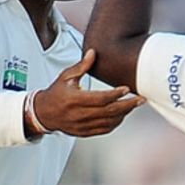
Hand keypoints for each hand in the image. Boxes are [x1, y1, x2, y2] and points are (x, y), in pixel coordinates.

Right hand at [30, 48, 144, 137]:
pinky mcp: (85, 132)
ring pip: (109, 122)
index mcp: (74, 99)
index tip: (127, 88)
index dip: (115, 94)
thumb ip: (81, 65)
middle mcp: (79, 114)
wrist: (44, 114)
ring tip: (134, 105)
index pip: (100, 98)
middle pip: (109, 112)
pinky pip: (105, 129)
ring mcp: (82, 126)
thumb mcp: (66, 76)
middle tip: (141, 99)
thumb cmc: (56, 92)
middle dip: (127, 105)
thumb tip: (93, 52)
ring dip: (124, 114)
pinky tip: (123, 114)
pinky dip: (116, 122)